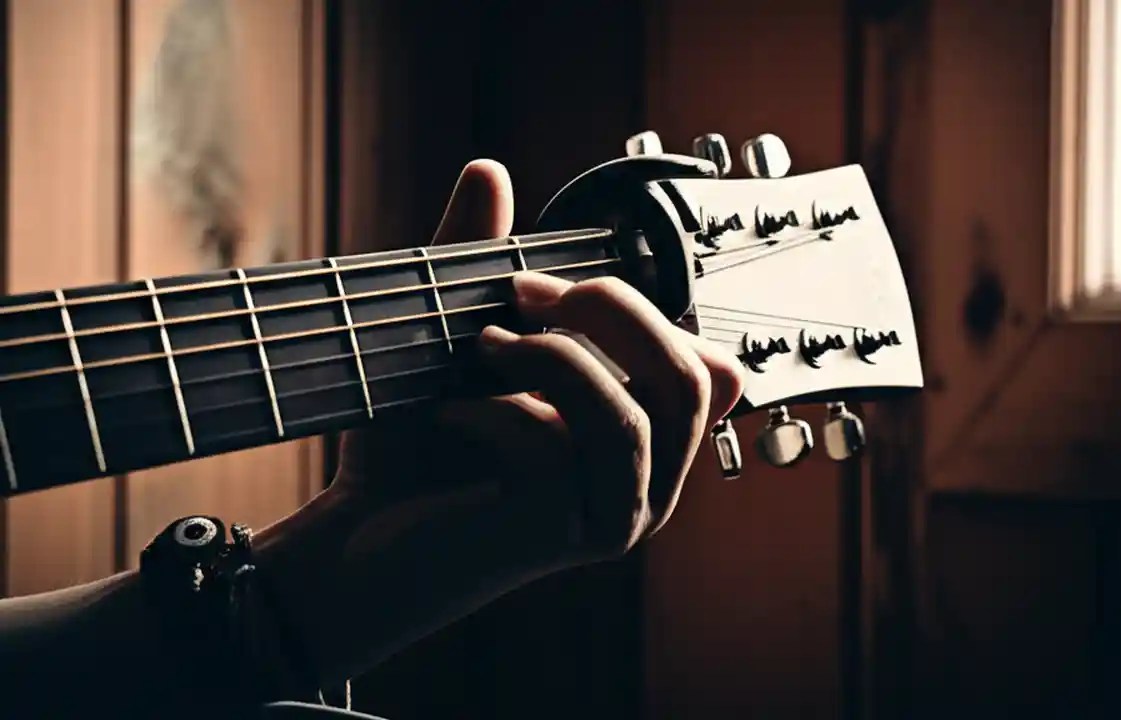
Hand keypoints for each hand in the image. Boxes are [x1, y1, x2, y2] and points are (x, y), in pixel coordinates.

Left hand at [261, 160, 744, 682]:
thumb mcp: (457, 342)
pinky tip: (449, 413)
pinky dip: (497, 413)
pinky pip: (557, 453)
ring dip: (552, 362)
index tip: (552, 286)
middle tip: (522, 294)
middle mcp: (646, 485)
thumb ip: (479, 261)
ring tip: (480, 348)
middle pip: (689, 382)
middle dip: (610, 316)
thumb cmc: (416, 450)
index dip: (639, 310)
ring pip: (631, 419)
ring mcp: (611, 518)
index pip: (704, 366)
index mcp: (642, 440)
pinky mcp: (562, 539)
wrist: (354, 542)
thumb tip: (489, 169)